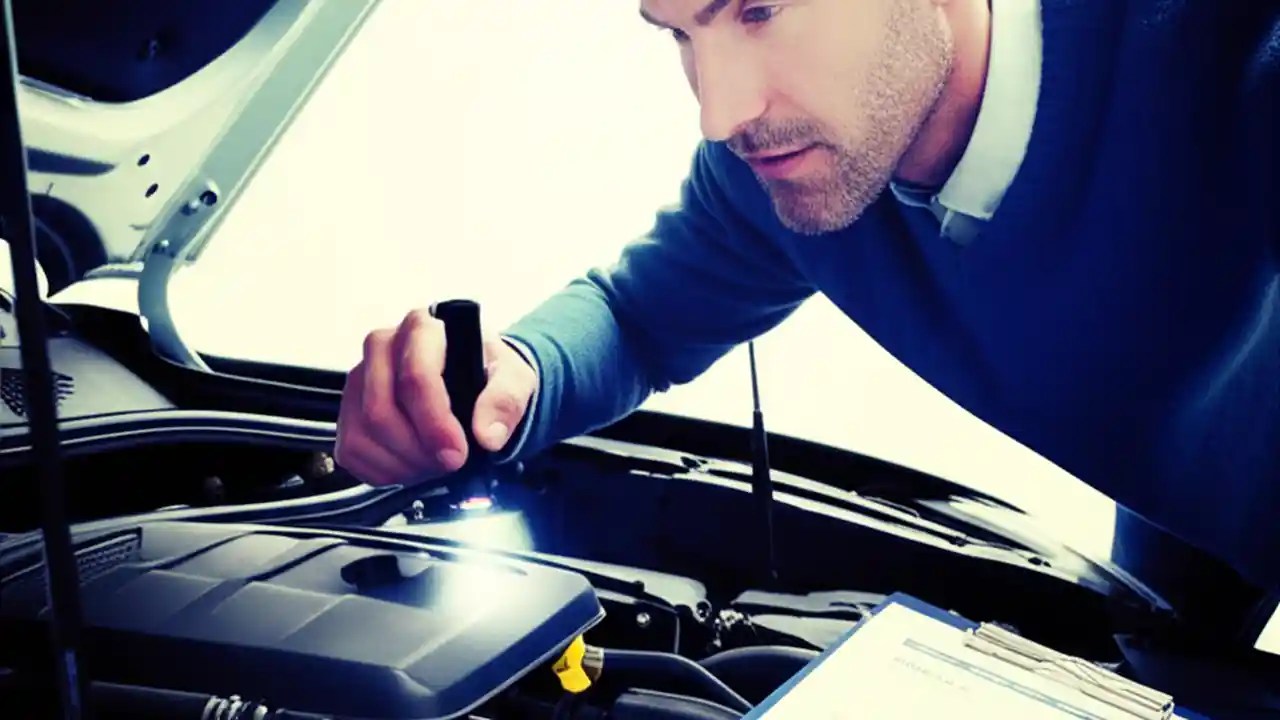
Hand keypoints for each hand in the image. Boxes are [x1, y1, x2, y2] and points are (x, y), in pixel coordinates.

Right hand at [334, 308, 536, 485]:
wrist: (474, 381)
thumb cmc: (489, 374)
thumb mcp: (514, 380)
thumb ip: (505, 400)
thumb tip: (487, 435)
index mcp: (422, 328)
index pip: (414, 377)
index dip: (434, 423)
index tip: (457, 454)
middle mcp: (381, 346)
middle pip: (380, 410)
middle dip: (418, 450)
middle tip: (450, 464)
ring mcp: (359, 378)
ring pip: (363, 434)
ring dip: (404, 463)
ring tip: (436, 463)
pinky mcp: (348, 409)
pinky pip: (352, 450)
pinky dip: (386, 471)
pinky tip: (414, 466)